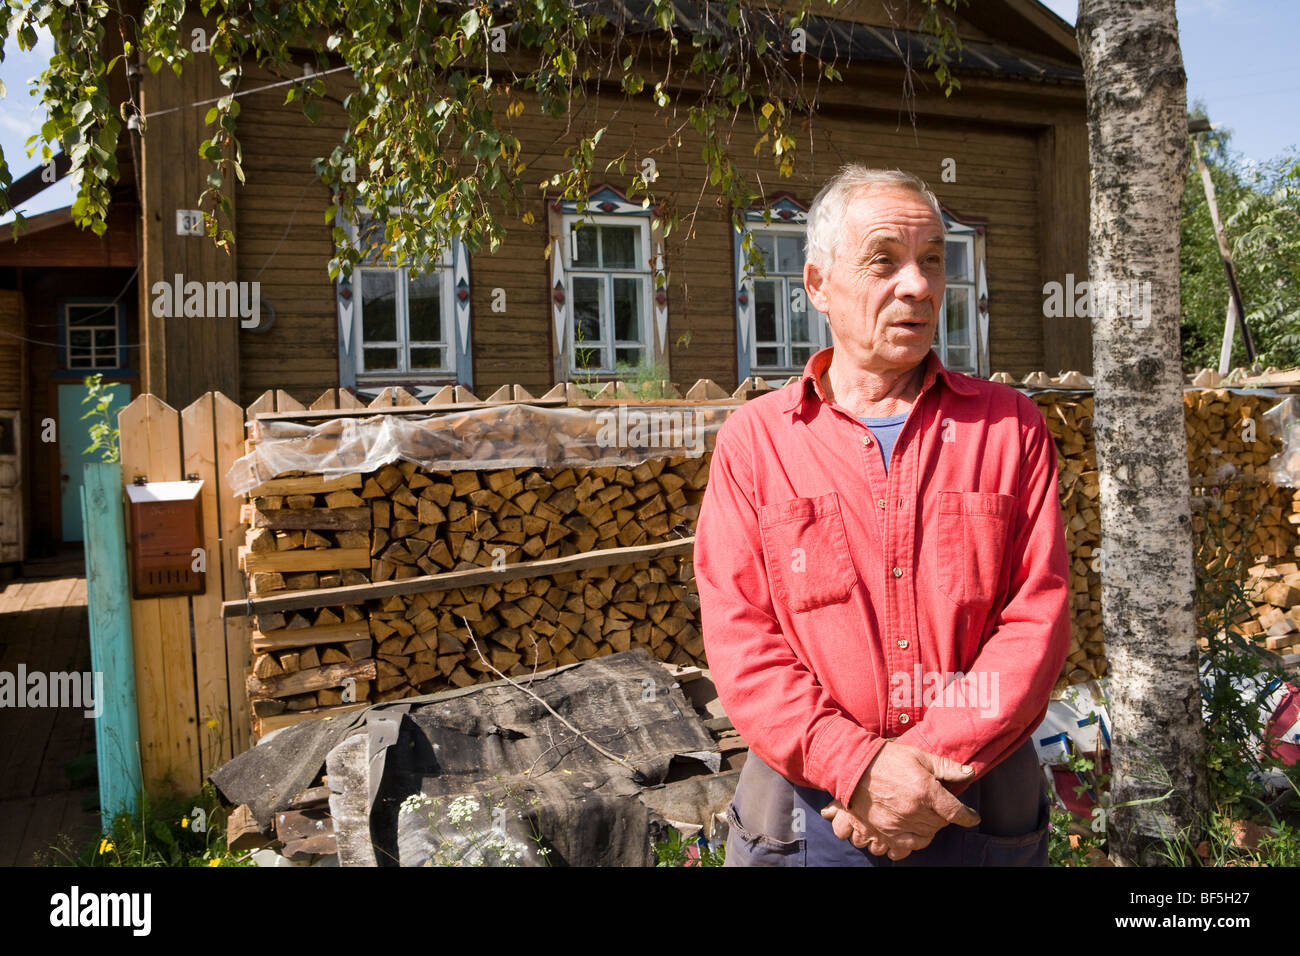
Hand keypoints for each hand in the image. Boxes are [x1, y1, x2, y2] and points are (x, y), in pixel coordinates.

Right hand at [836, 742, 981, 858]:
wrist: (854, 767)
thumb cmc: (888, 759)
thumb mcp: (919, 756)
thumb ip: (946, 767)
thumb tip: (969, 773)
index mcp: (926, 790)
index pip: (955, 811)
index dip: (968, 816)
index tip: (972, 817)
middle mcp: (914, 810)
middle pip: (941, 823)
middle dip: (945, 815)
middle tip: (940, 806)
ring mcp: (900, 823)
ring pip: (928, 834)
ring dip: (932, 827)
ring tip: (927, 816)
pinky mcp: (886, 831)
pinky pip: (910, 845)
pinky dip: (918, 839)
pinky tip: (917, 829)